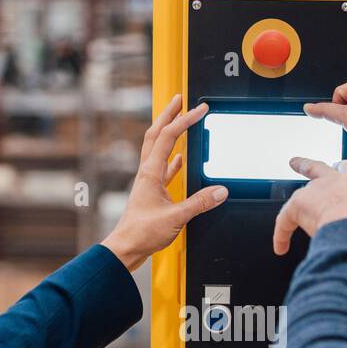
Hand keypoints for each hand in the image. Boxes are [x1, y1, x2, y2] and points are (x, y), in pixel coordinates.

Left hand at [101, 96, 226, 271]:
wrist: (126, 248)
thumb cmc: (142, 233)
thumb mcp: (176, 218)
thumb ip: (200, 203)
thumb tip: (220, 191)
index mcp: (151, 173)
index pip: (168, 137)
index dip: (184, 120)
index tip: (199, 109)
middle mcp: (147, 173)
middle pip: (156, 134)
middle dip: (168, 114)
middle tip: (180, 99)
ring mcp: (148, 182)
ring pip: (157, 148)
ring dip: (168, 131)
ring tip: (179, 120)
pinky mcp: (152, 193)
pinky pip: (163, 168)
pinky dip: (172, 159)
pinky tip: (180, 160)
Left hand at [273, 158, 346, 255]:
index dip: (346, 174)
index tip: (343, 173)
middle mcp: (337, 179)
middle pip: (319, 168)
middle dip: (309, 166)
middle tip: (299, 163)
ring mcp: (317, 190)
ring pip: (300, 190)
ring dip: (294, 199)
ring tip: (288, 206)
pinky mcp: (299, 205)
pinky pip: (284, 219)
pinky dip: (280, 233)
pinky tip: (279, 247)